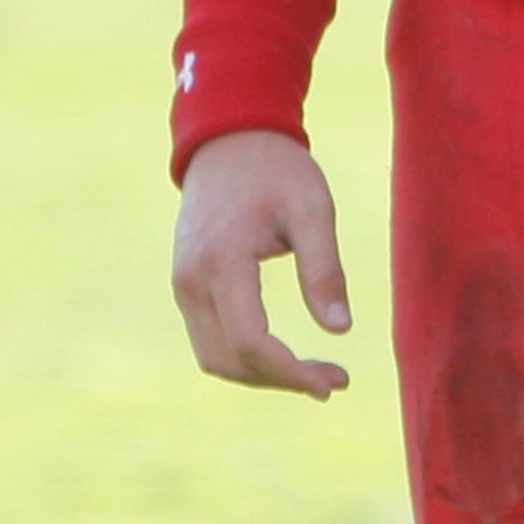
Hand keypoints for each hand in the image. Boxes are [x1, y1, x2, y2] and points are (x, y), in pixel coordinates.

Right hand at [171, 130, 353, 399]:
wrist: (230, 141)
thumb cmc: (278, 170)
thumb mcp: (312, 209)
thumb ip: (324, 269)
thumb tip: (340, 330)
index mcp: (222, 262)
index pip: (251, 342)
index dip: (292, 372)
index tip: (336, 381)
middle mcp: (192, 282)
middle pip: (231, 360)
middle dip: (282, 380)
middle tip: (335, 382)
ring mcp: (182, 287)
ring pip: (215, 358)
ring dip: (262, 376)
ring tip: (315, 375)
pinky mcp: (186, 286)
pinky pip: (209, 340)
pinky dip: (245, 358)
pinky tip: (283, 356)